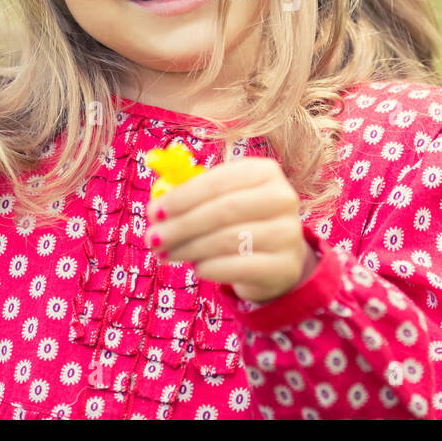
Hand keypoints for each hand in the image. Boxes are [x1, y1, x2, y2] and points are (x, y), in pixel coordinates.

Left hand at [144, 156, 314, 302]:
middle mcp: (283, 198)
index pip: (217, 181)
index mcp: (265, 172)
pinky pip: (238, 266)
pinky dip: (210, 267)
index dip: (182, 197)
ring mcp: (288, 233)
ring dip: (189, 248)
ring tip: (167, 254)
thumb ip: (190, 199)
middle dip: (182, 225)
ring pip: (228, 239)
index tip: (153, 212)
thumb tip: (156, 210)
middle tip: (153, 238)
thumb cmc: (239, 223)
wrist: (277, 260)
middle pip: (223, 210)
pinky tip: (197, 268)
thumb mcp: (221, 201)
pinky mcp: (284, 265)